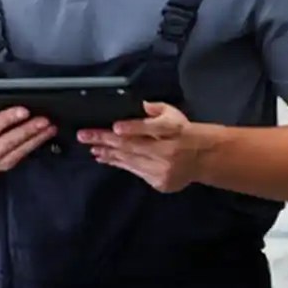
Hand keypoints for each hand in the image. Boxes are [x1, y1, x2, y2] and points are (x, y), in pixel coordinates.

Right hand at [0, 104, 56, 171]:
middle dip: (26, 131)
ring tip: (49, 126)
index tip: (23, 111)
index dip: (6, 120)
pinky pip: (20, 156)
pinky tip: (45, 135)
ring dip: (35, 139)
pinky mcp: (4, 166)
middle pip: (7, 143)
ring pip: (17, 152)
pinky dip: (34, 145)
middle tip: (43, 119)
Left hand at [77, 102, 200, 192]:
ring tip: (91, 148)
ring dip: (107, 153)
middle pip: (132, 145)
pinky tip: (105, 158)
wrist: (203, 157)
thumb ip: (154, 109)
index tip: (115, 128)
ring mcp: (163, 169)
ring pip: (129, 160)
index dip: (132, 128)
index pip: (151, 128)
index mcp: (172, 130)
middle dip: (105, 140)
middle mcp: (168, 151)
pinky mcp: (160, 182)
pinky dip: (118, 163)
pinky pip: (134, 171)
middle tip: (85, 136)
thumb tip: (139, 105)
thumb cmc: (182, 132)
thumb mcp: (172, 114)